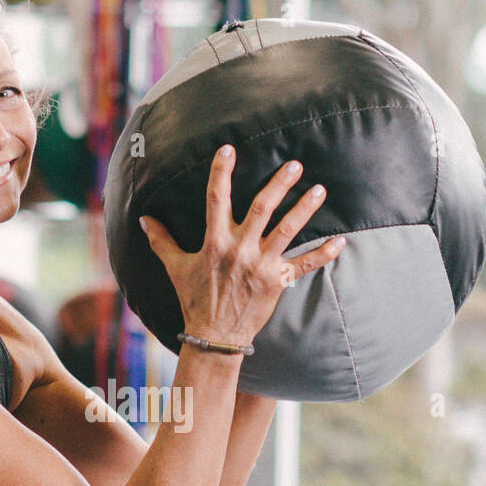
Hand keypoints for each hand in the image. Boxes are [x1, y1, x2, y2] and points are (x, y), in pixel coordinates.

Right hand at [139, 145, 344, 348]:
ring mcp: (260, 266)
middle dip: (278, 185)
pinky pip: (304, 265)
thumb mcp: (175, 268)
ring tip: (320, 190)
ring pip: (287, 230)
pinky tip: (341, 241)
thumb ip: (162, 241)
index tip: (229, 149)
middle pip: (261, 209)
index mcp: (215, 243)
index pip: (217, 199)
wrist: (214, 336)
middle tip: (295, 164)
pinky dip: (323, 254)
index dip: (222, 173)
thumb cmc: (195, 300)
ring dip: (304, 209)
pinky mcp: (277, 282)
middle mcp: (239, 250)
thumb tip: (144, 220)